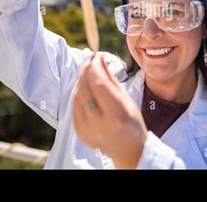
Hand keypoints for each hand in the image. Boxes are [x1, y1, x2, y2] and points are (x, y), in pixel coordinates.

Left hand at [72, 54, 147, 168]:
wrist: (128, 150)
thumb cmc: (132, 123)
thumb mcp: (127, 100)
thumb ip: (111, 79)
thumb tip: (100, 60)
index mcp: (116, 115)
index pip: (99, 84)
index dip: (95, 67)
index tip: (97, 56)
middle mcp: (99, 123)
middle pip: (85, 89)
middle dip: (86, 70)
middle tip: (90, 60)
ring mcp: (87, 129)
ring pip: (77, 97)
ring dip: (81, 80)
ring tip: (88, 71)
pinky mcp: (79, 132)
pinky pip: (74, 107)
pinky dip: (78, 93)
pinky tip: (84, 87)